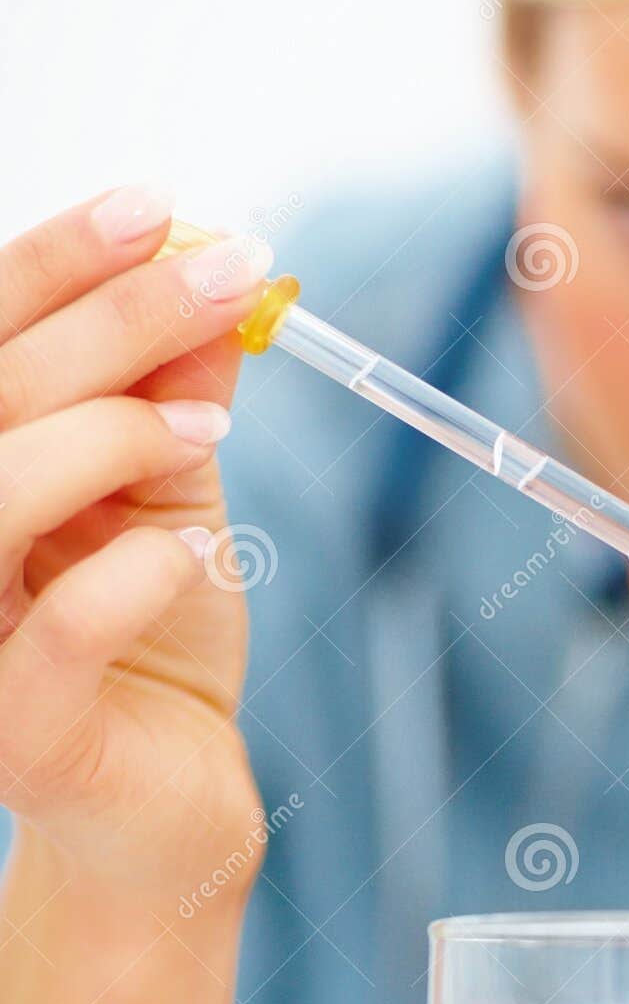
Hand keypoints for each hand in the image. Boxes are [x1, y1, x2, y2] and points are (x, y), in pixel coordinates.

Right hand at [0, 188, 273, 894]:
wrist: (169, 796)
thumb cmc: (154, 644)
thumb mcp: (171, 500)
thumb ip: (175, 404)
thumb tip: (213, 287)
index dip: (55, 265)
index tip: (162, 207)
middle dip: (115, 320)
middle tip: (231, 276)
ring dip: (112, 435)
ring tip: (210, 429)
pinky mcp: (12, 730)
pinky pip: (55, 629)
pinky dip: (135, 573)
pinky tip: (190, 555)